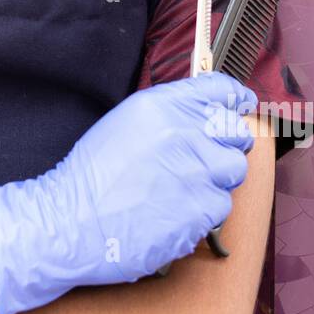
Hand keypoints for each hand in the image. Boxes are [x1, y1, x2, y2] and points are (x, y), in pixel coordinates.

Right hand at [0, 71, 257, 313]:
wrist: (71, 222)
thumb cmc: (91, 177)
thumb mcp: (125, 124)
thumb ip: (167, 115)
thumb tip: (202, 115)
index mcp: (162, 107)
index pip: (218, 90)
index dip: (235, 99)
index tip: (241, 106)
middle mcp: (183, 133)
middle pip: (236, 133)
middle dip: (227, 146)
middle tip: (205, 160)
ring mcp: (195, 172)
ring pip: (232, 172)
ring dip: (214, 182)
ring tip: (180, 191)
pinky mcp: (201, 209)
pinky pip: (220, 207)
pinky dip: (202, 212)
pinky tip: (173, 213)